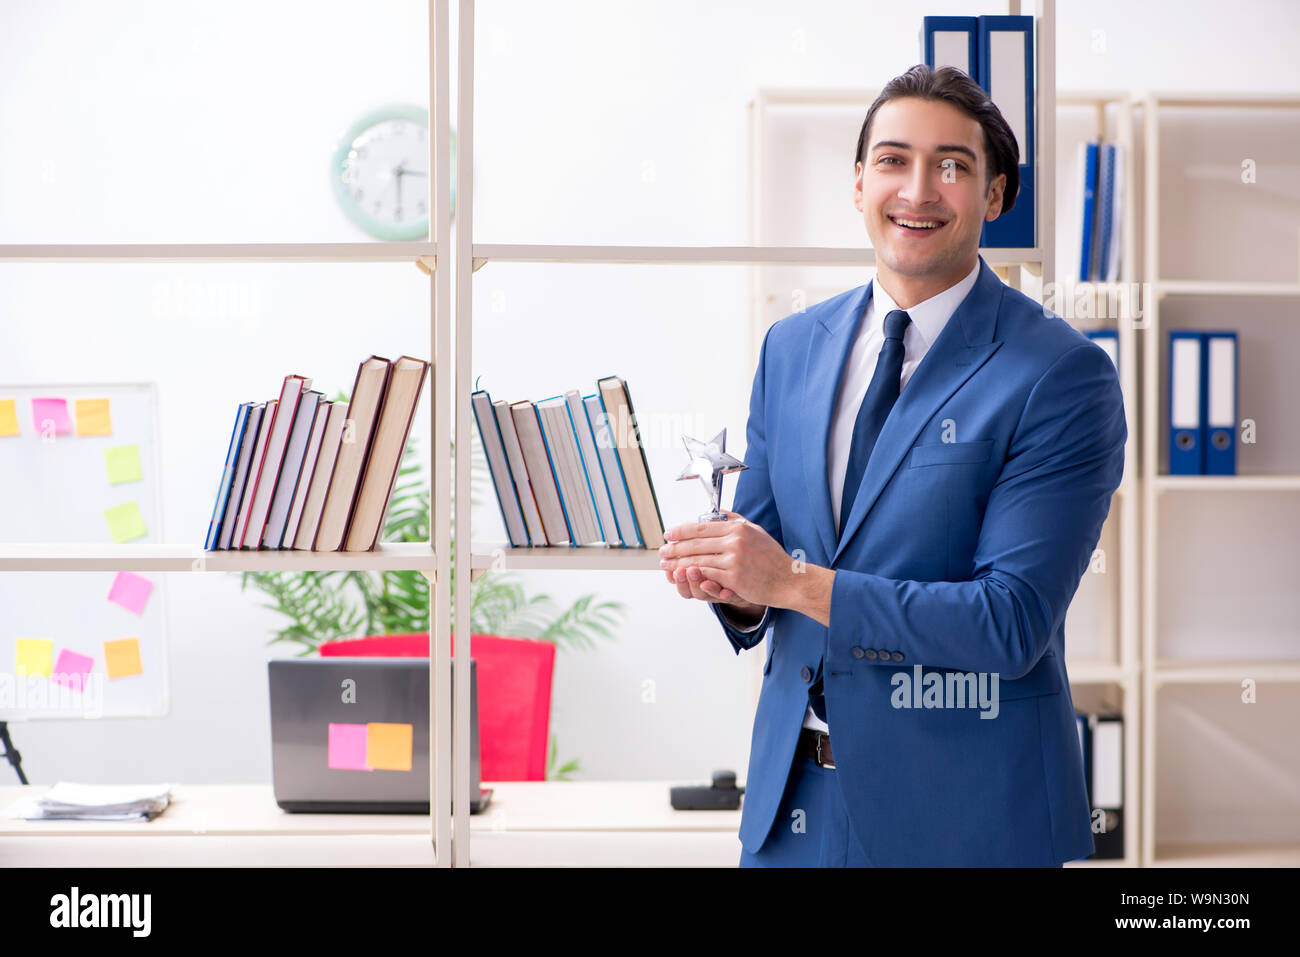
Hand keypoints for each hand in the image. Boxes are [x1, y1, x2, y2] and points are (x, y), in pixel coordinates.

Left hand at [659, 510, 791, 611]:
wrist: (789, 580)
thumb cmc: (772, 558)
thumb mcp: (756, 531)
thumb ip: (736, 520)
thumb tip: (718, 511)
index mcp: (738, 528)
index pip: (701, 527)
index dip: (681, 530)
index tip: (668, 534)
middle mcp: (734, 541)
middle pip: (696, 543)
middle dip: (674, 547)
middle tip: (662, 551)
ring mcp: (733, 559)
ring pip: (697, 560)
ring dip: (678, 563)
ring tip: (666, 565)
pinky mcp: (733, 577)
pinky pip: (706, 574)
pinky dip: (691, 575)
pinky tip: (682, 576)